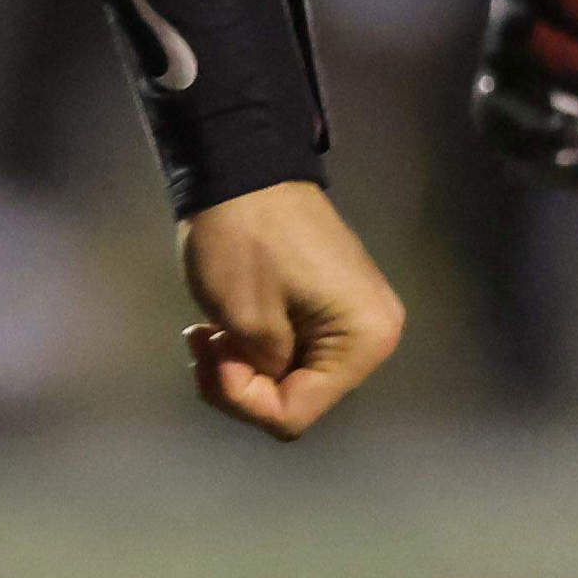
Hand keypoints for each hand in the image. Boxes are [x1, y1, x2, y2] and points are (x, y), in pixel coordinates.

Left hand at [177, 181, 403, 439]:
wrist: (243, 165)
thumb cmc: (246, 240)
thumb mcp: (246, 319)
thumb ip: (261, 373)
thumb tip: (268, 381)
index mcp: (365, 341)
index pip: (297, 412)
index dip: (243, 399)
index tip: (211, 356)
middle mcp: (375, 336)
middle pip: (299, 397)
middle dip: (242, 382)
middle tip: (203, 345)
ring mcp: (355, 318)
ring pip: (291, 376)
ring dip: (243, 365)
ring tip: (208, 332)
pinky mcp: (332, 304)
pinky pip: (293, 349)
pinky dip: (255, 345)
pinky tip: (223, 325)